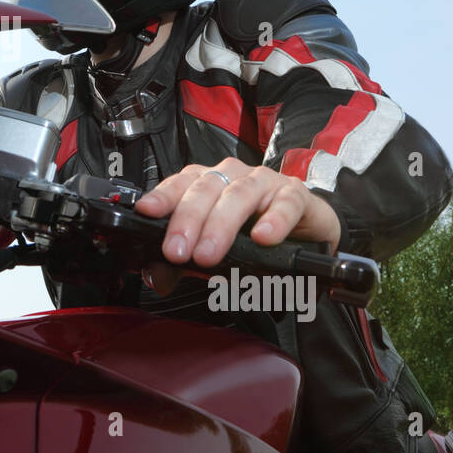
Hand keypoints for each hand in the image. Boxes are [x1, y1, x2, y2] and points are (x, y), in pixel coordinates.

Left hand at [133, 158, 341, 296]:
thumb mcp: (215, 252)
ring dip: (221, 224)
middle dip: (188, 221)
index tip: (147, 212)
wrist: (305, 231)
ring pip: (239, 195)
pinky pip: (285, 203)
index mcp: (207, 184)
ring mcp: (264, 182)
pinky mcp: (295, 194)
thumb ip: (183, 264)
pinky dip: (274, 219)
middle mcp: (232, 176)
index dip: (163, 197)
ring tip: (209, 253)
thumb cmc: (254, 234)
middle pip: (205, 190)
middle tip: (177, 253)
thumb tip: (156, 276)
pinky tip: (263, 236)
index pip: (180, 184)